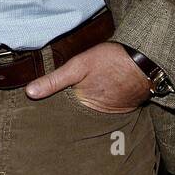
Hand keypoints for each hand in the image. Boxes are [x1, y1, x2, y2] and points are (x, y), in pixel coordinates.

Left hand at [23, 41, 151, 112]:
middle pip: (76, 115)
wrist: (145, 59)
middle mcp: (97, 115)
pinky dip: (99, 106)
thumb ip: (54, 80)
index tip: (37, 112)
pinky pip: (105, 110)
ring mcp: (111, 113)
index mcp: (83, 105)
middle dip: (66, 114)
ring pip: (90, 114)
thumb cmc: (111, 60)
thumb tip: (29, 92)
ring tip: (73, 107)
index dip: (50, 110)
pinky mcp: (122, 109)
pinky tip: (96, 97)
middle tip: (51, 112)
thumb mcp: (78, 65)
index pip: (61, 113)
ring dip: (83, 110)